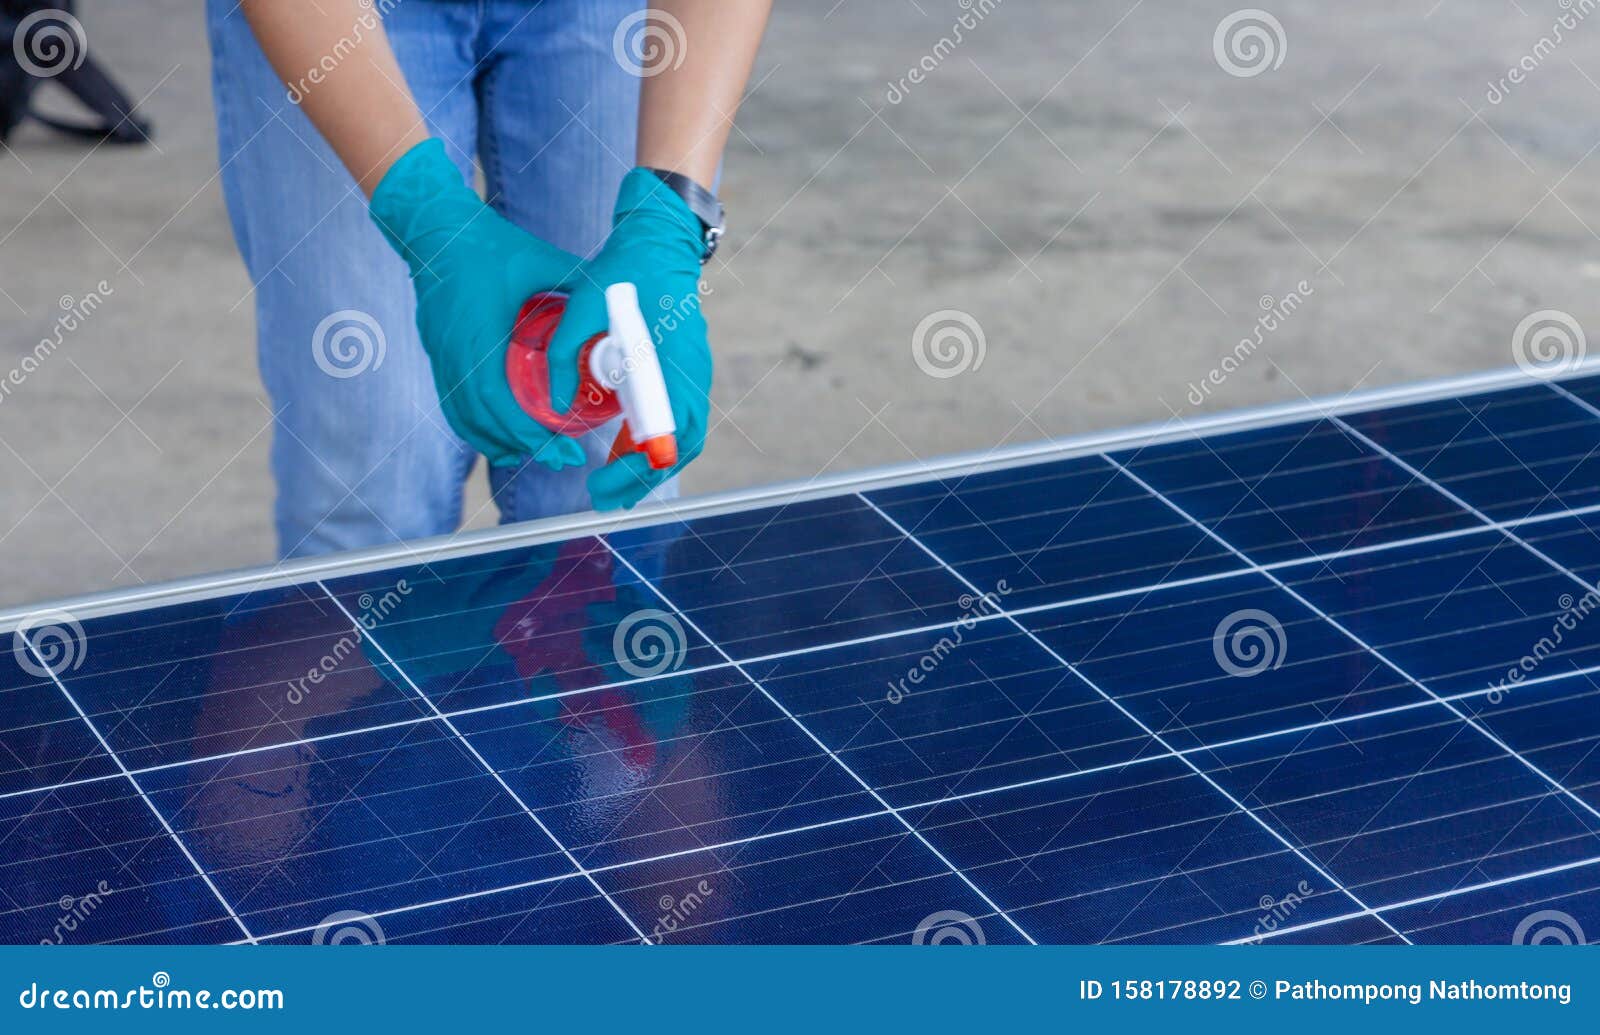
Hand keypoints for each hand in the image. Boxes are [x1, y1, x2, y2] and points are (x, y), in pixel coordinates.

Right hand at [369, 139, 585, 469]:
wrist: (433, 227)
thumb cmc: (488, 242)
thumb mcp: (540, 259)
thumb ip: (578, 281)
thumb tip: (617, 299)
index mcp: (482, 336)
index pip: (500, 403)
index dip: (529, 432)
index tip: (563, 447)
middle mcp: (456, 354)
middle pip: (485, 421)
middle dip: (524, 446)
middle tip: (562, 461)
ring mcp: (442, 357)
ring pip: (465, 418)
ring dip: (497, 442)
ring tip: (532, 456)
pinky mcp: (437, 355)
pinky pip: (452, 404)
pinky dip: (476, 427)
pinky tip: (500, 437)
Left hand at [546, 168, 711, 510]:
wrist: (659, 241)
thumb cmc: (623, 271)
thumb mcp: (580, 308)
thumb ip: (562, 358)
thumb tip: (552, 409)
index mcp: (669, 365)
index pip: (667, 439)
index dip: (637, 473)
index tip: (602, 485)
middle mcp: (692, 375)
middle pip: (680, 448)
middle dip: (642, 480)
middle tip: (604, 498)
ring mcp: (696, 374)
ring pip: (683, 437)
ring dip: (650, 463)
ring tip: (612, 480)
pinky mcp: (690, 371)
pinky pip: (679, 418)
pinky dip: (654, 441)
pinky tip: (624, 448)